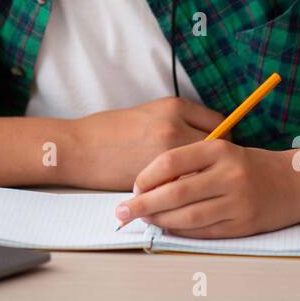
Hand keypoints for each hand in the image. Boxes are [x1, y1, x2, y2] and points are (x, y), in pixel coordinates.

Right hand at [67, 96, 224, 190]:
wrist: (79, 148)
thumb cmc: (108, 131)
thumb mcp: (148, 114)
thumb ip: (177, 123)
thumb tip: (204, 139)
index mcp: (174, 107)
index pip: (219, 123)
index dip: (220, 139)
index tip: (216, 149)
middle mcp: (175, 126)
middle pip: (218, 147)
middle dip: (216, 161)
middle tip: (209, 171)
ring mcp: (167, 153)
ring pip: (205, 169)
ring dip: (205, 177)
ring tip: (198, 184)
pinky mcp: (157, 177)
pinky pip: (186, 185)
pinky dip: (187, 190)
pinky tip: (179, 193)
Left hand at [114, 140, 299, 237]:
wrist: (294, 182)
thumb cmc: (248, 165)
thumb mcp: (221, 151)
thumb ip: (189, 162)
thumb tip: (148, 184)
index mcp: (219, 149)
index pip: (170, 162)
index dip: (146, 177)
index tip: (133, 187)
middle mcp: (229, 174)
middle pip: (175, 193)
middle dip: (143, 204)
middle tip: (122, 212)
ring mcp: (237, 201)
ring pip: (187, 216)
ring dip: (160, 221)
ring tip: (144, 220)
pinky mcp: (243, 224)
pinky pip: (203, 231)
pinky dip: (181, 232)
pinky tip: (168, 228)